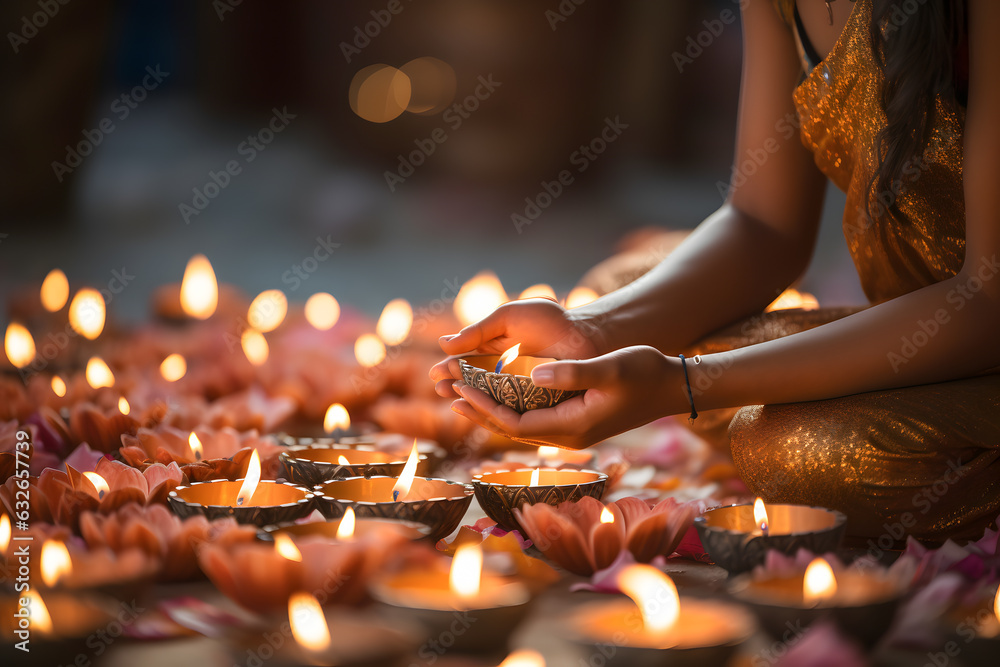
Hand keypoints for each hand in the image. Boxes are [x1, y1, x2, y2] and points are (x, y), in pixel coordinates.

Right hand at [430, 298, 604, 397]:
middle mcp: (502, 370)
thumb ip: (480, 330)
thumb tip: (445, 343)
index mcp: (494, 348)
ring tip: (453, 399)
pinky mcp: (532, 403)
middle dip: (453, 385)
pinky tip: (480, 411)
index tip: (435, 373)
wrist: (586, 335)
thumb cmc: (550, 320)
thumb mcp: (509, 317)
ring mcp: (516, 388)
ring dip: (468, 399)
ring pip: (486, 398)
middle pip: (471, 382)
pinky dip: (493, 412)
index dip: (449, 368)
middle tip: (440, 389)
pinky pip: (509, 410)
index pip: (465, 361)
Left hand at [449, 346, 686, 448]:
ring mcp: (573, 430)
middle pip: (512, 429)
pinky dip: (510, 408)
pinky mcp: (576, 421)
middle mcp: (569, 434)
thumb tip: (535, 374)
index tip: (461, 386)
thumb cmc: (644, 372)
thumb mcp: (610, 367)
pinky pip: (534, 418)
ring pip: (521, 425)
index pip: (515, 423)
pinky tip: (499, 395)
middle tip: (449, 391)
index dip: (484, 406)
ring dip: (490, 411)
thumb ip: (573, 372)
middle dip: (479, 411)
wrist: (672, 386)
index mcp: (572, 425)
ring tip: (462, 396)